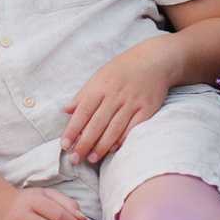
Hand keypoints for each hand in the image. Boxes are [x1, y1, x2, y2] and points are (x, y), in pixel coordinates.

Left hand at [60, 35, 175, 163]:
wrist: (155, 60)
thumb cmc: (123, 68)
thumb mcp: (100, 75)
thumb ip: (84, 94)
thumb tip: (66, 110)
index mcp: (101, 86)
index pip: (83, 111)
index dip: (73, 129)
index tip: (64, 144)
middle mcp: (116, 95)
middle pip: (97, 123)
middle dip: (84, 143)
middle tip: (75, 159)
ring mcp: (132, 102)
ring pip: (114, 129)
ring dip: (101, 146)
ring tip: (91, 159)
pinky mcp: (147, 109)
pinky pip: (133, 128)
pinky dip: (122, 139)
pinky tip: (113, 149)